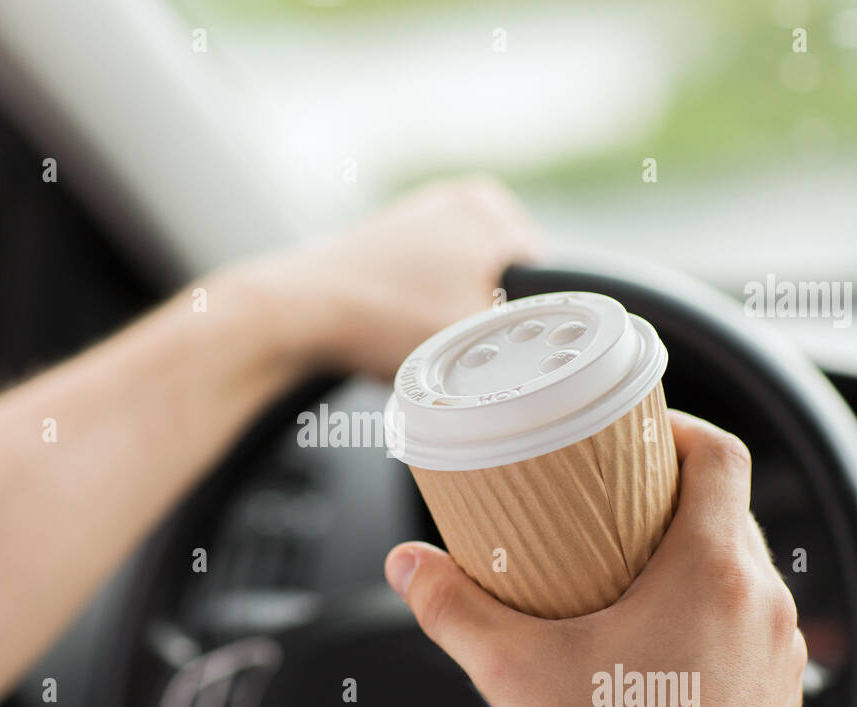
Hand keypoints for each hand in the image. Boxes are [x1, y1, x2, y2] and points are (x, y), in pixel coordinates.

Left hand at [229, 175, 544, 379]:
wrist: (293, 314)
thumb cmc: (380, 319)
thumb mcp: (476, 340)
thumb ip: (532, 340)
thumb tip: (562, 354)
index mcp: (491, 209)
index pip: (548, 282)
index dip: (531, 330)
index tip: (502, 355)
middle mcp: (458, 200)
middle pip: (506, 287)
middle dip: (487, 325)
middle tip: (457, 355)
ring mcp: (417, 217)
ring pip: (464, 290)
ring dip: (451, 322)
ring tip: (419, 343)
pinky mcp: (384, 242)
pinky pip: (426, 288)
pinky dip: (418, 313)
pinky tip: (396, 333)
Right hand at [383, 411, 805, 706]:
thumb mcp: (513, 673)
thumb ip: (454, 608)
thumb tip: (411, 567)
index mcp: (710, 575)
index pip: (720, 456)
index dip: (678, 428)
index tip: (636, 434)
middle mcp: (760, 605)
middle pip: (727, 509)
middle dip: (669, 494)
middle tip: (608, 501)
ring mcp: (778, 653)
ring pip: (741, 567)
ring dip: (690, 554)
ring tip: (625, 568)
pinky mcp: (778, 695)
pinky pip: (750, 621)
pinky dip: (710, 608)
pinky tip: (655, 638)